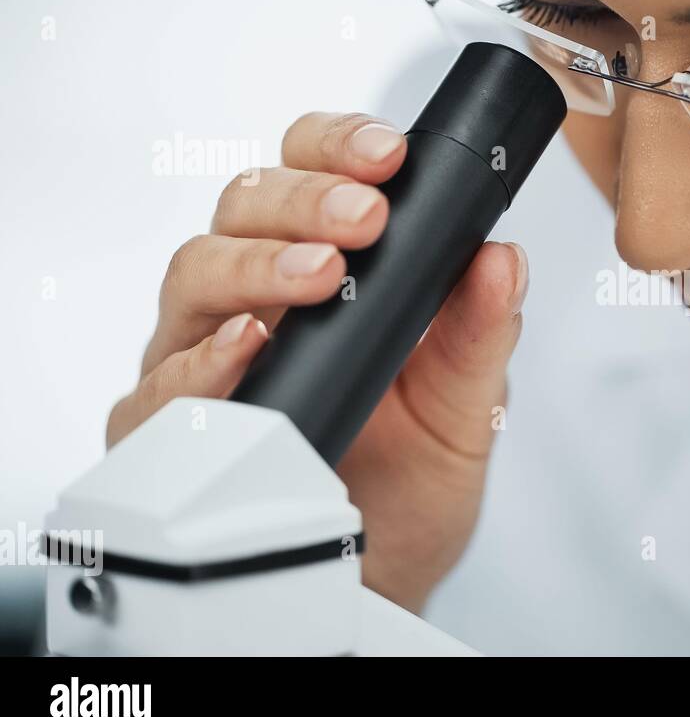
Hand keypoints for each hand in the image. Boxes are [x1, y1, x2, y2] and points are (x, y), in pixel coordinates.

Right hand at [107, 111, 527, 611]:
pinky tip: (245, 351)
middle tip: (364, 222)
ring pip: (193, 276)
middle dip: (304, 201)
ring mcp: (205, 361)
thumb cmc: (414, 475)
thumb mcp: (468, 402)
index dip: (338, 147)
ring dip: (256, 265)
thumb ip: (482, 331)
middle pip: (243, 207)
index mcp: (324, 270)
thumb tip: (503, 258)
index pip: (309, 172)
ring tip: (317, 275)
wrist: (381, 568)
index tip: (389, 157)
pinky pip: (160, 386)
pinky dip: (202, 364)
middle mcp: (254, 301)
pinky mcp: (174, 432)